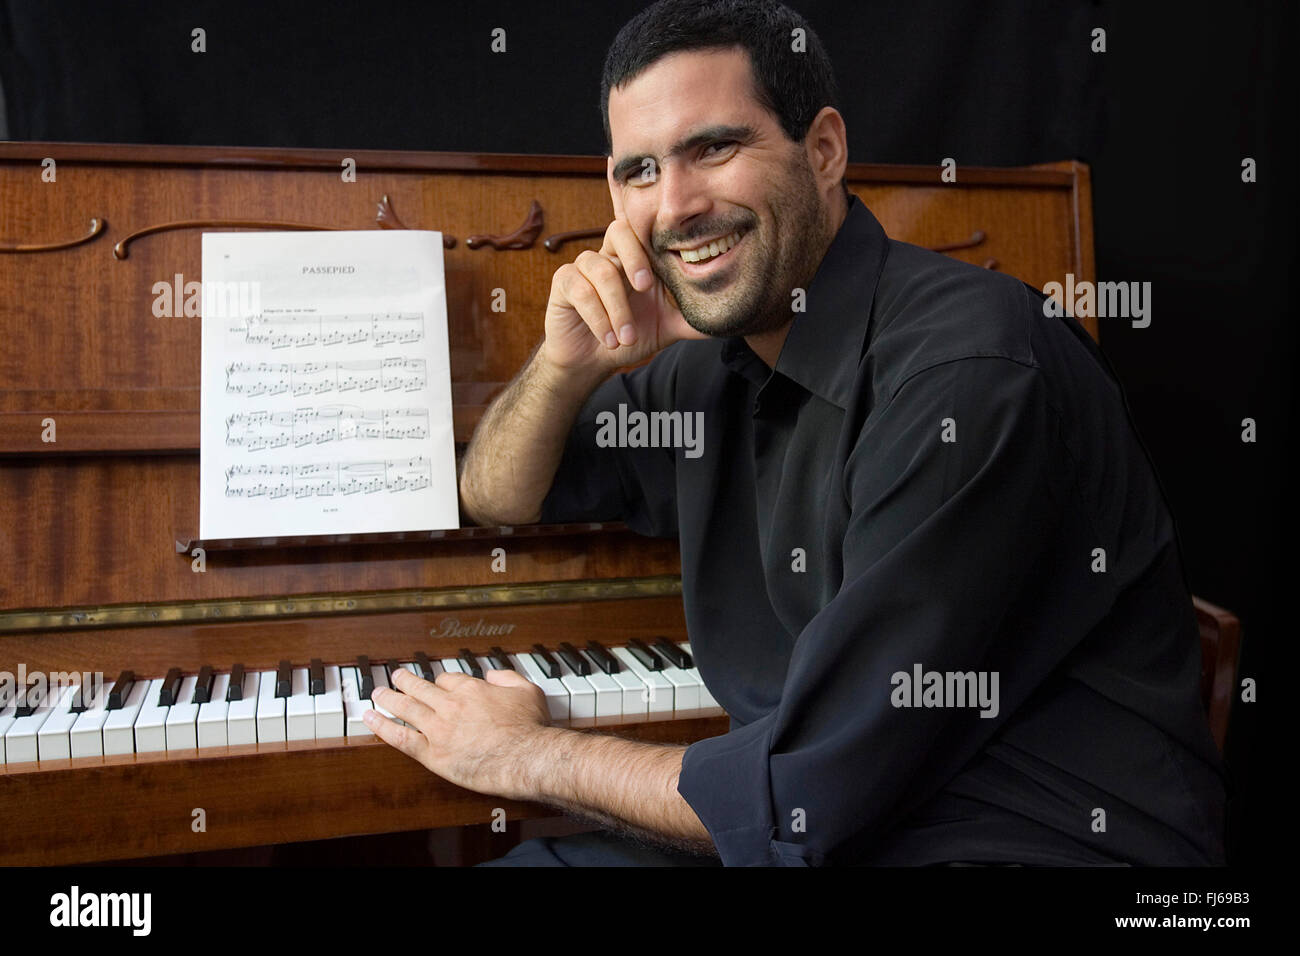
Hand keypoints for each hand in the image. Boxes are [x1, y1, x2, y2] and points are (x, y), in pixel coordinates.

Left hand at [365, 666, 552, 800]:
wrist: (525, 757)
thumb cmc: (529, 728)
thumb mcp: (527, 691)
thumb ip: (507, 678)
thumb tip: (494, 675)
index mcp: (471, 689)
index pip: (447, 679)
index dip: (439, 680)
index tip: (436, 683)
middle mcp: (450, 705)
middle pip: (420, 688)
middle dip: (405, 681)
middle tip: (395, 676)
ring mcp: (439, 729)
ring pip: (405, 708)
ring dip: (388, 698)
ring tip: (378, 693)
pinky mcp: (432, 754)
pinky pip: (400, 737)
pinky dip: (382, 726)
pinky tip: (371, 718)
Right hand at [539, 158, 706, 372]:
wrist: (592, 362)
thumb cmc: (627, 338)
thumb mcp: (667, 327)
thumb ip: (693, 318)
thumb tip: (729, 318)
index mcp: (632, 257)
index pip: (633, 218)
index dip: (624, 189)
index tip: (618, 160)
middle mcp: (607, 254)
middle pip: (620, 231)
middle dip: (635, 259)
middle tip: (646, 288)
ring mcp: (582, 267)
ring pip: (601, 269)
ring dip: (618, 307)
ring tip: (625, 336)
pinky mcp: (564, 284)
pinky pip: (581, 290)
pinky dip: (599, 316)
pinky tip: (608, 338)